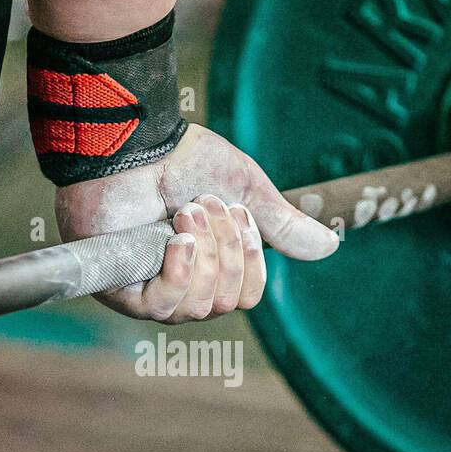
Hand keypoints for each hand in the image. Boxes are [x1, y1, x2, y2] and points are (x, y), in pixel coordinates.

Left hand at [55, 124, 339, 321]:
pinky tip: (177, 240)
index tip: (237, 213)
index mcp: (211, 269)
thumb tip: (330, 247)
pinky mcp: (120, 289)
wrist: (136, 143)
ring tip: (185, 212)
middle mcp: (182, 287)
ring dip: (202, 254)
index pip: (246, 297)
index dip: (250, 261)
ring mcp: (149, 291)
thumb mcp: (245, 191)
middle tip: (204, 205)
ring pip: (198, 307)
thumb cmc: (183, 161)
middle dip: (225, 250)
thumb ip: (281, 224)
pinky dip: (178, 273)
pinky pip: (162, 307)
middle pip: (226, 304)